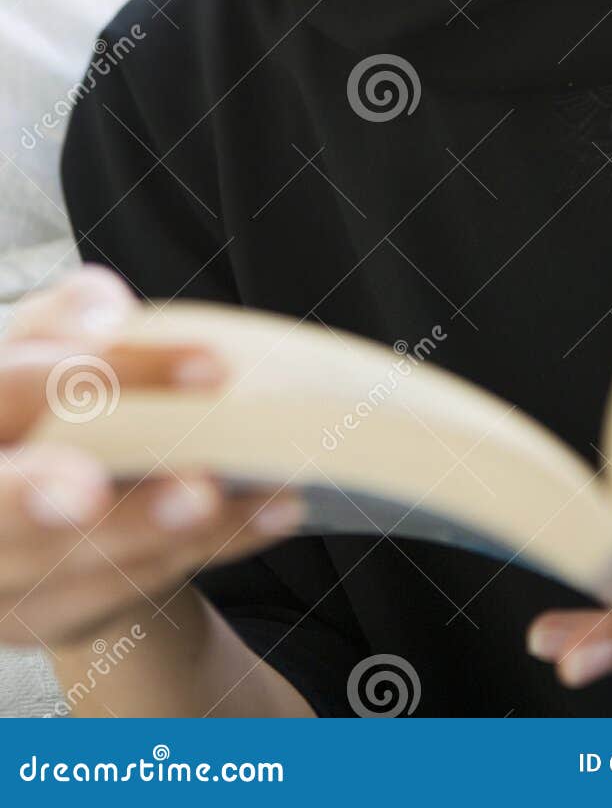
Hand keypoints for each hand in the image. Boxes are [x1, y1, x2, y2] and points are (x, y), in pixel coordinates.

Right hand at [0, 264, 305, 650]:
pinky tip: (273, 510)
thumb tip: (105, 308)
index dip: (103, 375)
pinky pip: (135, 587)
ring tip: (264, 494)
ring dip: (184, 530)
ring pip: (89, 564)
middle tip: (201, 490)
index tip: (210, 366)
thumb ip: (62, 317)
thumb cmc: (33, 398)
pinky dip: (213, 545)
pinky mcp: (47, 613)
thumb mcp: (35, 343)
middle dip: (117, 508)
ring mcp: (1, 578)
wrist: (27, 489)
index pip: (14, 394)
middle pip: (22, 518)